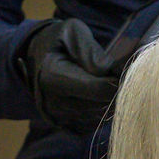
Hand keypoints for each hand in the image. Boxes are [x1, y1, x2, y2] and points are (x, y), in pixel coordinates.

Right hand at [21, 18, 122, 134]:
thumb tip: (114, 73)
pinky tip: (95, 95)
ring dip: (109, 100)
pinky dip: (100, 110)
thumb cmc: (59, 40)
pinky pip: (94, 124)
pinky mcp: (64, 127)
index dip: (118, 80)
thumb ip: (93, 52)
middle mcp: (52, 104)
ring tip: (103, 82)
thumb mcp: (74, 32)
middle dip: (115, 90)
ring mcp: (57, 119)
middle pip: (102, 104)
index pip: (99, 88)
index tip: (123, 68)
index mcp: (52, 77)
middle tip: (114, 73)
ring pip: (100, 116)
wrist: (36, 57)